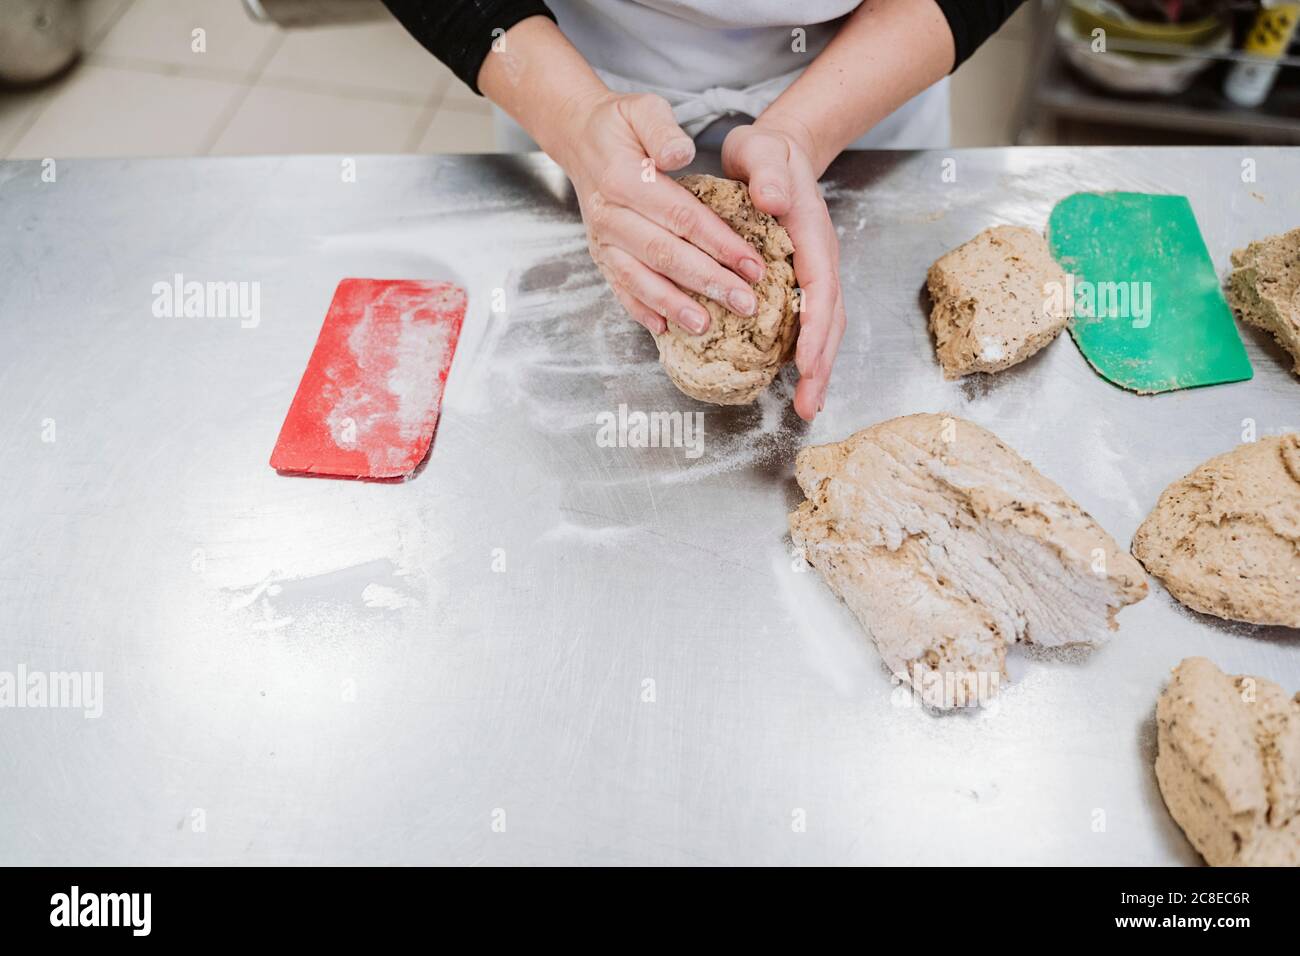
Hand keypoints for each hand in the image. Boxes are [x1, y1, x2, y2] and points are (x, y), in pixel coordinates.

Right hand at [551, 90, 766, 335]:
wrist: (579, 139)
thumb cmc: (621, 124)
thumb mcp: (643, 108)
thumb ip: (662, 129)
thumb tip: (680, 154)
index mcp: (623, 179)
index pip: (680, 216)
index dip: (719, 242)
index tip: (753, 263)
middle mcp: (609, 216)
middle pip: (665, 255)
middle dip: (708, 282)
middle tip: (745, 304)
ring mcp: (602, 241)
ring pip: (640, 279)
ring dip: (675, 306)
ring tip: (707, 327)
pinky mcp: (601, 256)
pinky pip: (619, 289)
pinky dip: (641, 311)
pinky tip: (664, 329)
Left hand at [722, 122, 844, 421]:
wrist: (779, 152)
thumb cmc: (766, 154)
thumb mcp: (762, 150)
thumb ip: (767, 172)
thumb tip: (774, 200)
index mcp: (811, 234)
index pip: (819, 287)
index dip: (814, 328)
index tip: (806, 362)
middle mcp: (819, 259)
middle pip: (830, 318)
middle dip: (822, 364)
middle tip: (810, 406)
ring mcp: (814, 273)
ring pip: (824, 327)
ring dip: (819, 368)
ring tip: (807, 406)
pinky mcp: (802, 282)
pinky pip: (808, 323)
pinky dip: (805, 354)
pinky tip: (793, 381)